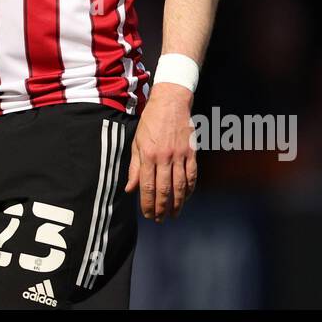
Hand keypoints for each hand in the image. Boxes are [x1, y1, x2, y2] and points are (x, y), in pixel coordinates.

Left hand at [124, 83, 196, 220]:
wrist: (171, 102)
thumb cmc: (151, 122)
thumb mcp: (137, 142)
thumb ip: (134, 167)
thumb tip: (129, 189)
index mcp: (148, 154)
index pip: (147, 186)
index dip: (147, 203)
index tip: (147, 214)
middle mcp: (164, 157)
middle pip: (164, 189)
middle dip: (161, 208)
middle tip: (159, 219)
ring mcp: (179, 155)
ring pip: (180, 186)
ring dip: (177, 204)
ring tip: (173, 214)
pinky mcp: (191, 152)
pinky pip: (192, 176)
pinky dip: (189, 190)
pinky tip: (185, 198)